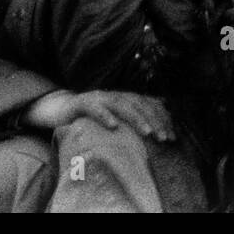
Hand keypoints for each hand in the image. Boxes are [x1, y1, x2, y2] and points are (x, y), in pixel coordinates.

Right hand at [23, 89, 175, 141]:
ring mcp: (97, 97)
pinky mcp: (81, 103)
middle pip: (138, 104)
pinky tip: (113, 126)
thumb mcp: (116, 118)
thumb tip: (162, 116)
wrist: (60, 110)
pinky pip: (94, 108)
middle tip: (164, 138)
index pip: (148, 104)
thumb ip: (134, 117)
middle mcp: (113, 95)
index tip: (173, 137)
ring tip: (147, 132)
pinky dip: (104, 115)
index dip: (162, 118)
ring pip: (120, 104)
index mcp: (123, 98)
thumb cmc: (92, 118)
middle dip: (153, 120)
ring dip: (135, 118)